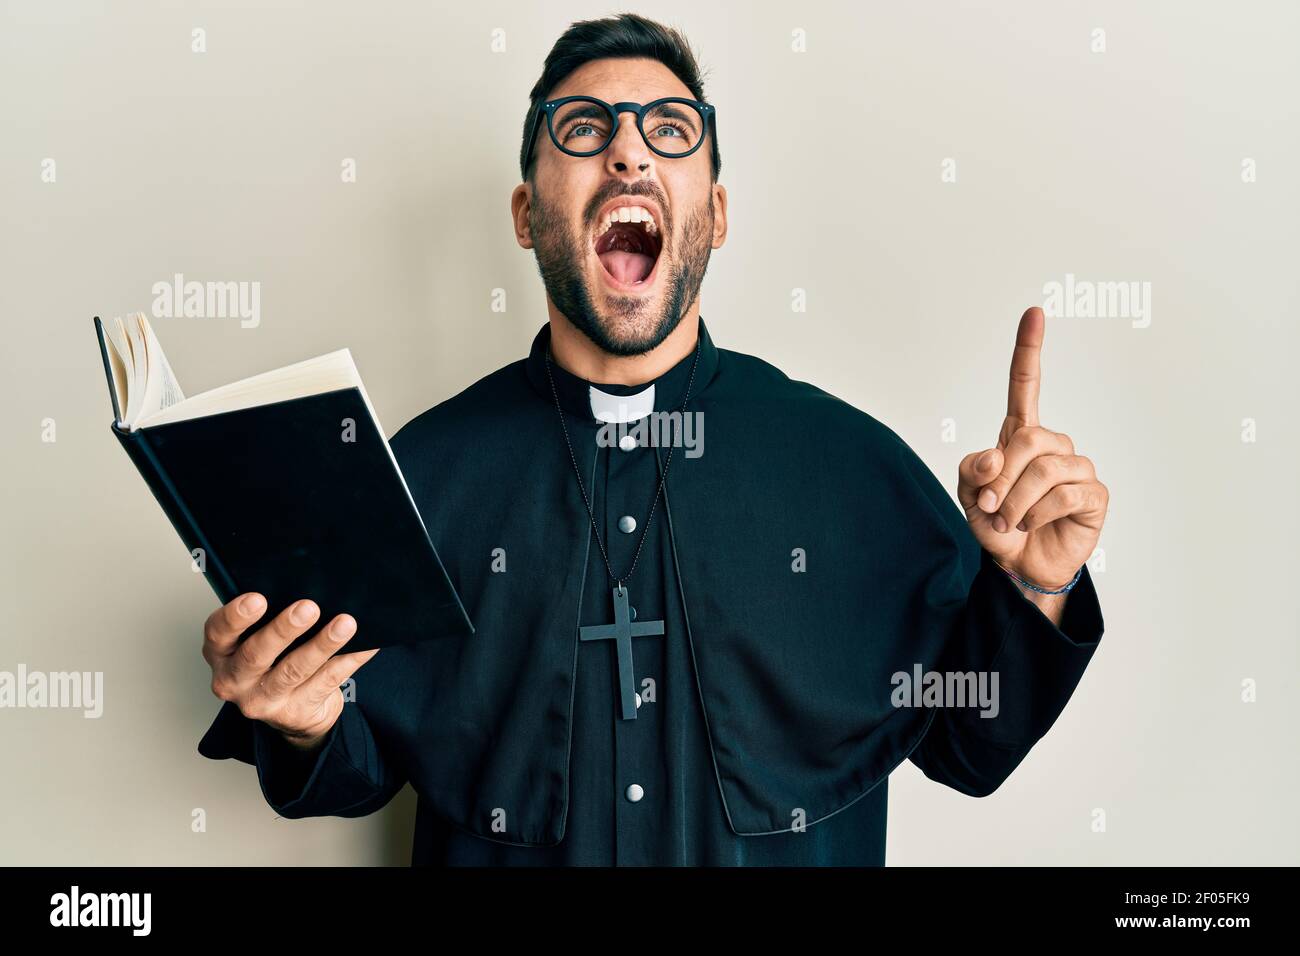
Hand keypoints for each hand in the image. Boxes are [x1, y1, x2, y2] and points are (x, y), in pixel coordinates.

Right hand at [202, 593, 377, 751]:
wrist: (293, 709)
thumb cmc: (275, 659)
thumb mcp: (259, 637)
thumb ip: (270, 616)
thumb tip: (308, 584)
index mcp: (221, 652)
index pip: (219, 632)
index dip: (236, 616)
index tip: (258, 598)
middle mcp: (234, 679)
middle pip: (256, 654)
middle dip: (284, 629)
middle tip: (308, 607)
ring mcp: (263, 700)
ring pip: (294, 670)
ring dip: (322, 644)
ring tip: (344, 624)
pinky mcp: (295, 712)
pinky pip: (327, 681)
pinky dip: (349, 660)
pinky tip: (366, 644)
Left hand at [957, 307, 1107, 590]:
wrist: (1017, 566)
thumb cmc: (996, 525)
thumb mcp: (969, 497)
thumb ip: (972, 472)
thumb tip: (996, 457)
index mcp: (1019, 436)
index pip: (1026, 387)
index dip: (1029, 351)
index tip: (1034, 313)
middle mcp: (1052, 446)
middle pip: (1029, 439)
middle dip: (1002, 478)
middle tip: (990, 507)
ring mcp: (1076, 468)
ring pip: (1045, 470)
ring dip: (1016, 502)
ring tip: (1010, 522)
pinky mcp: (1094, 494)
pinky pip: (1065, 495)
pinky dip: (1039, 514)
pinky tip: (1034, 525)